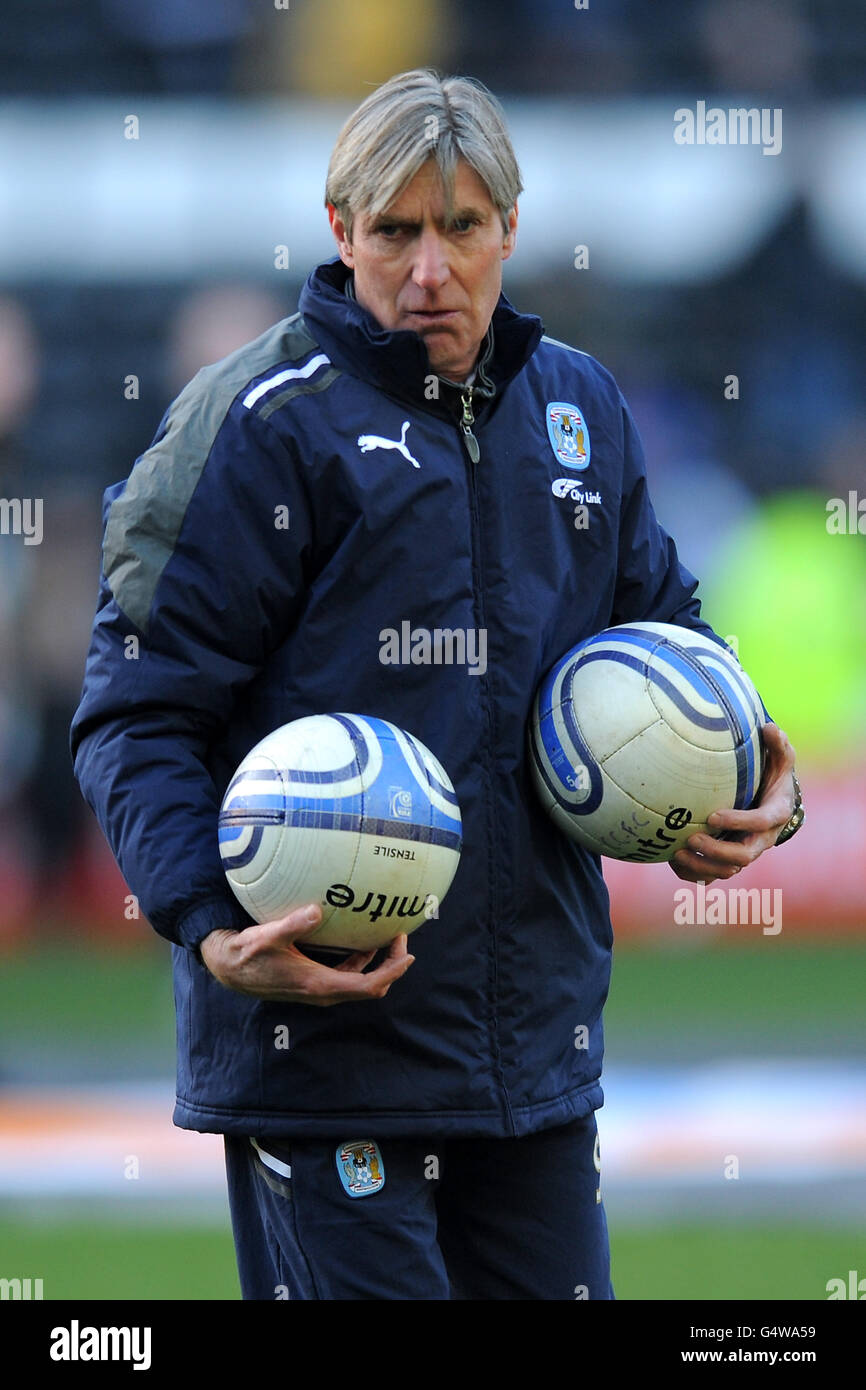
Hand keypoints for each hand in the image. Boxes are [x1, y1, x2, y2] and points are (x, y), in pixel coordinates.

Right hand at [199, 903, 414, 1006]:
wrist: (231, 970)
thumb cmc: (249, 953)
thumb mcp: (269, 936)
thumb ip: (293, 925)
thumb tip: (316, 910)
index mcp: (319, 984)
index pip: (368, 985)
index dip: (392, 971)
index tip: (408, 952)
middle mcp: (324, 992)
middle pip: (371, 986)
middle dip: (391, 965)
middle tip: (401, 938)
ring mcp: (320, 990)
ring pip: (360, 982)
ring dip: (378, 964)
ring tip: (389, 937)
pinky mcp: (314, 983)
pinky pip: (347, 975)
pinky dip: (361, 962)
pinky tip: (362, 941)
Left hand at [670, 723, 796, 884]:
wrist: (774, 804)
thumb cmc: (773, 778)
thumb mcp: (780, 761)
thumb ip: (779, 746)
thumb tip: (769, 727)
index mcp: (775, 815)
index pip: (760, 823)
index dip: (738, 822)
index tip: (713, 815)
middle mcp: (762, 839)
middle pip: (744, 855)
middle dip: (717, 850)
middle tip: (691, 838)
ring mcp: (746, 851)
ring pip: (727, 869)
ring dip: (702, 865)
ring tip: (677, 853)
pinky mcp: (730, 860)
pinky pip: (713, 874)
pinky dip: (694, 873)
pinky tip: (673, 861)